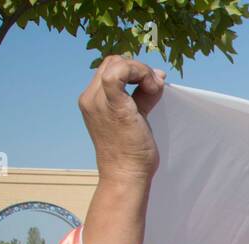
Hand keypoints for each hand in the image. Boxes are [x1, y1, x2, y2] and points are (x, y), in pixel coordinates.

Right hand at [78, 55, 165, 183]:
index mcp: (93, 100)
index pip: (110, 69)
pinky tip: (152, 86)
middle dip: (138, 68)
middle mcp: (91, 98)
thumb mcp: (137, 118)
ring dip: (141, 70)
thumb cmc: (132, 154)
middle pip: (112, 62)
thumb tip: (158, 76)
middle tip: (154, 86)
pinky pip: (118, 73)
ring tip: (154, 88)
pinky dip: (139, 72)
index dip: (132, 70)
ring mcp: (98, 102)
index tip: (151, 84)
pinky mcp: (113, 107)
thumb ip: (144, 96)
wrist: (126, 176)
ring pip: (116, 63)